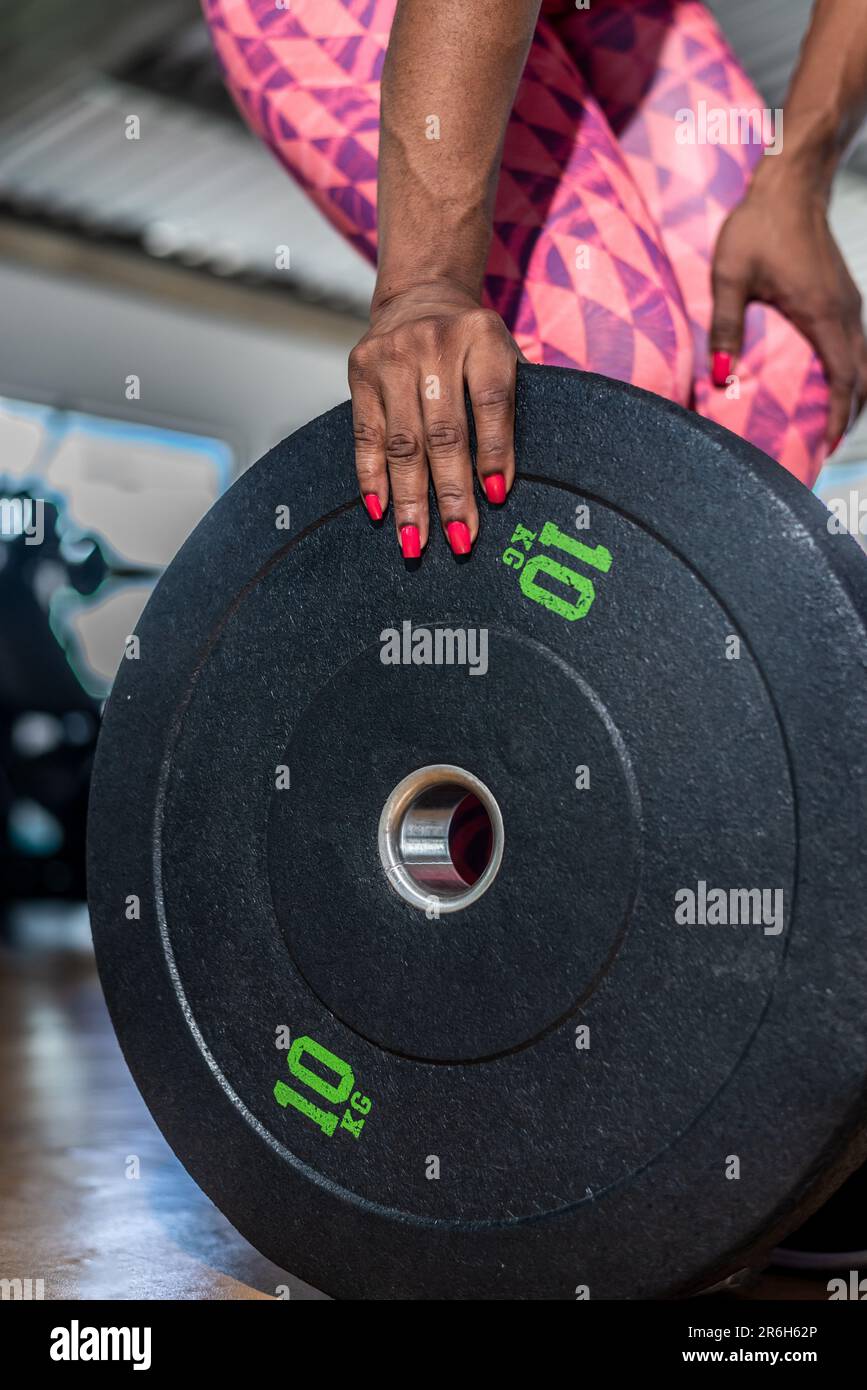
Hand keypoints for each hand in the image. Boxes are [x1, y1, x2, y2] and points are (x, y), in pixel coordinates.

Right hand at [348, 279, 520, 557]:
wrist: (420, 298)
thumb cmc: (471, 346)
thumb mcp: (502, 358)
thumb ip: (505, 410)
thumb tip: (496, 489)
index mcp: (482, 336)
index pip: (491, 402)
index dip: (494, 452)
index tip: (495, 498)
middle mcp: (434, 342)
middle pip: (444, 431)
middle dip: (451, 492)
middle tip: (459, 539)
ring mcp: (392, 355)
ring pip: (403, 442)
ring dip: (410, 499)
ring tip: (416, 542)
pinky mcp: (360, 370)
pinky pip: (366, 435)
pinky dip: (372, 477)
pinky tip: (380, 511)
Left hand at [711, 176, 866, 449]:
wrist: (791, 183)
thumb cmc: (758, 226)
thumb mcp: (730, 277)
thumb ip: (726, 328)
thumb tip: (722, 378)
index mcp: (823, 314)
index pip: (844, 379)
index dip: (837, 417)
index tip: (826, 447)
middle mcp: (845, 313)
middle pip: (864, 379)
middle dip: (848, 417)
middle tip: (825, 450)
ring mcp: (849, 304)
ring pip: (866, 363)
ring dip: (854, 396)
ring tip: (829, 427)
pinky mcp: (843, 297)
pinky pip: (857, 346)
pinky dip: (851, 373)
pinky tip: (830, 387)